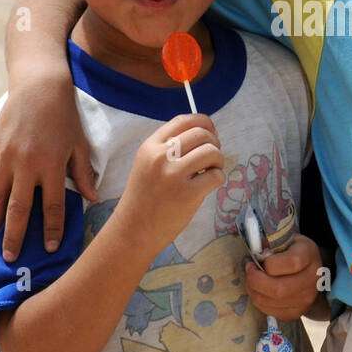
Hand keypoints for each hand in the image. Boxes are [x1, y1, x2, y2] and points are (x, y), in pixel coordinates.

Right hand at [0, 69, 97, 261]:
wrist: (38, 86)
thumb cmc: (64, 116)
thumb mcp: (79, 144)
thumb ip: (83, 173)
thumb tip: (93, 199)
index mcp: (51, 166)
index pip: (51, 207)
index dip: (50, 230)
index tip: (48, 248)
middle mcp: (26, 165)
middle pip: (18, 209)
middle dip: (15, 236)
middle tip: (12, 257)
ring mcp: (6, 157)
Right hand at [113, 114, 225, 257]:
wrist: (133, 231)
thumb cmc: (145, 199)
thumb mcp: (148, 165)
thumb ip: (169, 149)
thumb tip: (206, 134)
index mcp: (150, 147)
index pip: (183, 121)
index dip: (204, 122)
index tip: (212, 131)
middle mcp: (161, 156)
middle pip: (201, 134)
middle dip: (214, 143)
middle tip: (212, 158)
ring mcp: (174, 175)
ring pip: (212, 152)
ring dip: (218, 161)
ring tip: (211, 172)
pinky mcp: (188, 194)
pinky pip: (216, 176)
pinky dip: (218, 179)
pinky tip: (208, 186)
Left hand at [245, 234, 326, 321]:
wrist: (311, 270)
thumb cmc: (293, 250)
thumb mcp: (285, 239)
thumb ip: (271, 243)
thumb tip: (258, 254)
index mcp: (310, 254)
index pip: (291, 263)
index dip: (268, 263)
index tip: (257, 259)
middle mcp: (312, 279)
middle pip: (278, 289)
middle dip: (255, 281)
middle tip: (249, 272)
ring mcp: (306, 299)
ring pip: (270, 302)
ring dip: (254, 291)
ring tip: (252, 281)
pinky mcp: (296, 312)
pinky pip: (270, 311)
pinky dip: (259, 301)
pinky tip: (260, 291)